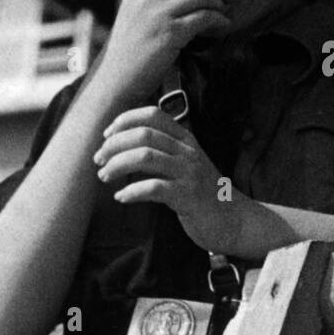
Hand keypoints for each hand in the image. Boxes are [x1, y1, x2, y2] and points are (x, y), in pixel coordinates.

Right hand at [93, 0, 233, 99]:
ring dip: (220, 1)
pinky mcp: (171, 34)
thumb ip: (149, 4)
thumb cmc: (127, 56)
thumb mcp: (131, 20)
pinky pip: (204, 18)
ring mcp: (158, 15)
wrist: (116, 81)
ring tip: (226, 10)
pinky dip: (219, 20)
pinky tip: (224, 25)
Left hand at [94, 106, 244, 252]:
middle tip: (99, 160)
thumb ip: (164, 151)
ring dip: (117, 165)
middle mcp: (188, 152)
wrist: (234, 220)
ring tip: (104, 176)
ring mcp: (189, 173)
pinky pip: (154, 188)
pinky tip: (121, 196)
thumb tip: (124, 146)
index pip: (153, 115)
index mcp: (186, 140)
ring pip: (145, 157)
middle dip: (114, 145)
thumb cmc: (204, 193)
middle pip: (144, 135)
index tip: (107, 135)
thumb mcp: (187, 164)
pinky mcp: (188, 196)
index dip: (125, 120)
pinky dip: (132, 191)